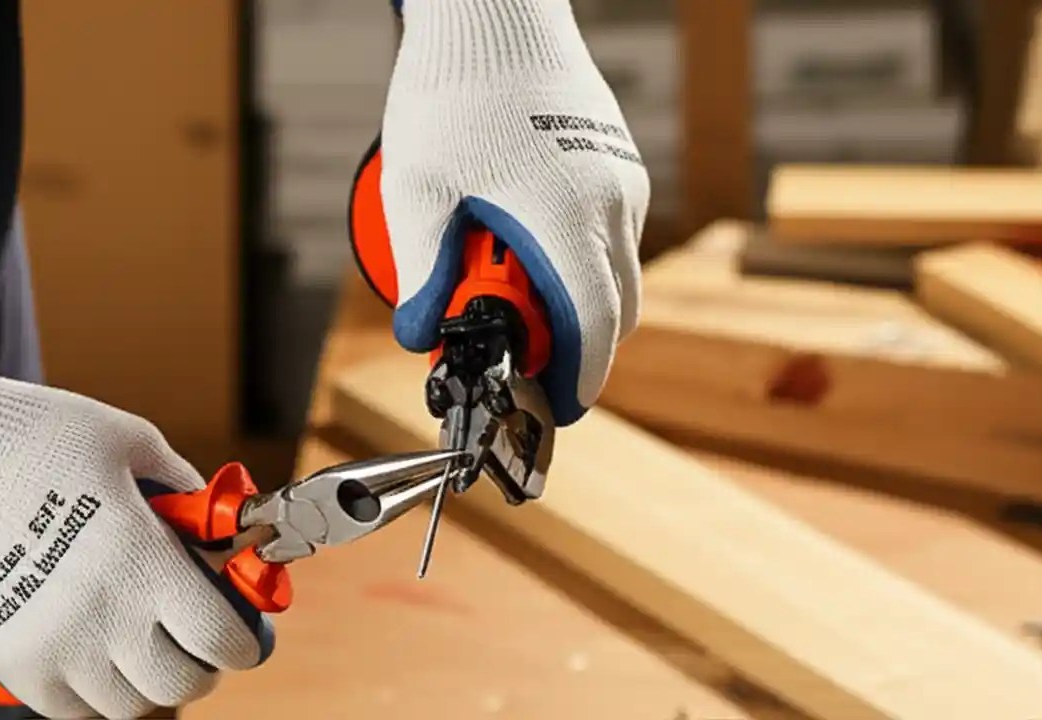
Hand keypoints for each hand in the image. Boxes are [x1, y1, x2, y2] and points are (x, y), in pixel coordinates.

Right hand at [0, 316, 272, 718]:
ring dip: (145, 682)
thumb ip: (179, 483)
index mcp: (143, 559)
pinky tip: (93, 654)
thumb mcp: (128, 440)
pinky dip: (91, 694)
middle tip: (193, 638)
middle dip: (199, 666)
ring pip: (124, 706)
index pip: (221, 639)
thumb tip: (211, 517)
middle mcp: (102, 614)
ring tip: (140, 645)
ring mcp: (50, 645)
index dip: (244, 643)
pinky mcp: (4, 659)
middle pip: (179, 686)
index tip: (243, 633)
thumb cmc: (32, 435)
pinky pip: (65, 708)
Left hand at [379, 0, 649, 425]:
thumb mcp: (418, 188)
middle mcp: (611, 202)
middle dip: (577, 352)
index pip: (592, 326)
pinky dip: (581, 263)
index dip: (577, 379)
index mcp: (565, 216)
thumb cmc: (454, 90)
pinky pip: (613, 235)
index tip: (555, 409)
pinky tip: (526, 249)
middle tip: (524, 364)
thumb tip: (420, 332)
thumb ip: (421, 269)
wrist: (494, 13)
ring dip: (578, 306)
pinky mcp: (619, 161)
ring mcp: (623, 179)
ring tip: (512, 303)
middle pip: (615, 311)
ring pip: (618, 273)